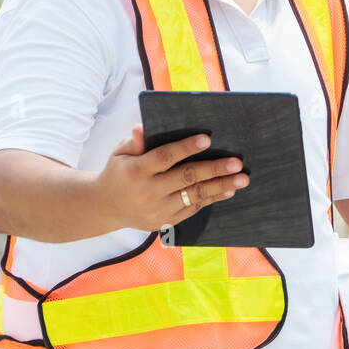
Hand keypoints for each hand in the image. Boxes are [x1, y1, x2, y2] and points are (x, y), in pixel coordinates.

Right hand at [96, 123, 247, 231]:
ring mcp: (158, 210)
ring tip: (242, 179)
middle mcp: (147, 192)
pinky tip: (228, 190)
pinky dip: (212, 199)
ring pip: (194, 196)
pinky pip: (193, 209)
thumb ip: (135, 141)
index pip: (165, 157)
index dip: (186, 148)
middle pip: (186, 178)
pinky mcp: (165, 222)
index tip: (207, 139)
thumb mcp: (120, 152)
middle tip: (237, 162)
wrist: (106, 207)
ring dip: (221, 186)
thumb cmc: (119, 171)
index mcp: (136, 171)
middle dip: (214, 169)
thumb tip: (144, 126)